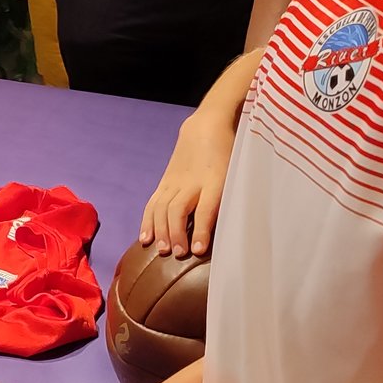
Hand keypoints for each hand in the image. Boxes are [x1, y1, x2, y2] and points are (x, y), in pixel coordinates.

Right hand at [139, 109, 236, 255]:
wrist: (206, 128)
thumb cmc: (228, 156)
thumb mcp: (236, 173)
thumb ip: (232, 197)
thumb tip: (234, 230)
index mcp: (215, 181)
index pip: (206, 208)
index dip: (201, 230)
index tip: (197, 250)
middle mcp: (191, 182)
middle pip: (178, 209)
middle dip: (176, 232)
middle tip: (177, 254)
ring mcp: (174, 181)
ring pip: (162, 207)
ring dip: (160, 230)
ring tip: (162, 250)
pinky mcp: (164, 182)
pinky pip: (153, 203)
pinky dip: (148, 222)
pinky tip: (145, 238)